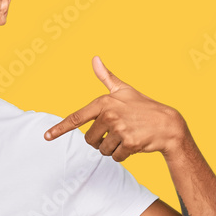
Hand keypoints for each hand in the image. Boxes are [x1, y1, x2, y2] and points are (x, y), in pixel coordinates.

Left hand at [43, 56, 186, 161]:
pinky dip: (123, 155)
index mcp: (104, 102)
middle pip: (89, 139)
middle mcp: (109, 115)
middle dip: (99, 141)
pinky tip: (134, 144)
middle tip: (116, 133)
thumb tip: (95, 58)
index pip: (77, 117)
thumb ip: (107, 77)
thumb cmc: (143, 106)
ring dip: (113, 149)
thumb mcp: (124, 90)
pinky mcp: (129, 143)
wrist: (168, 124)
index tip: (47, 136)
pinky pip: (115, 157)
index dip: (60, 128)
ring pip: (102, 150)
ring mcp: (119, 129)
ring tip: (127, 136)